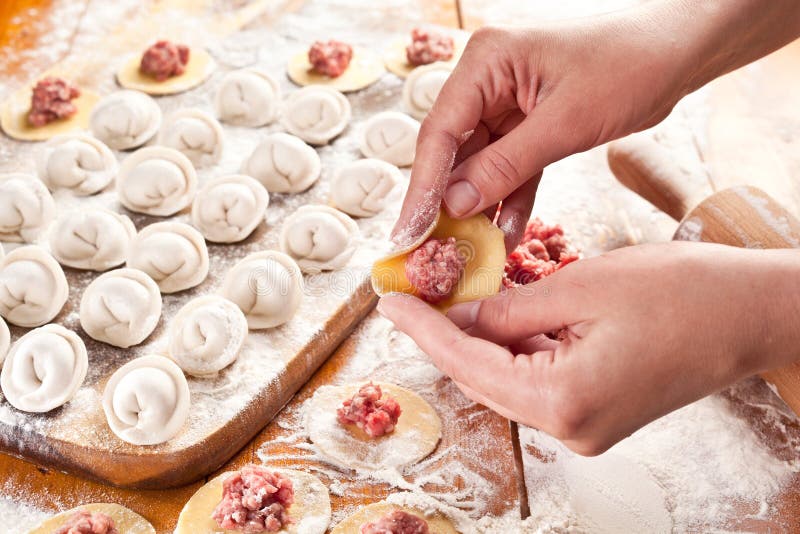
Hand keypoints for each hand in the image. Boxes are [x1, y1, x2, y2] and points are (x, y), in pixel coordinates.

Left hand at [377, 242, 799, 454]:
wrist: (751, 314)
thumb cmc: (682, 294)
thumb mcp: (582, 286)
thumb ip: (510, 306)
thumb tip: (462, 314)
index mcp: (563, 401)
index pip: (468, 364)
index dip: (424, 330)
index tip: (389, 303)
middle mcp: (570, 428)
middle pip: (484, 378)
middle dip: (448, 335)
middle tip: (412, 297)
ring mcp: (585, 426)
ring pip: (509, 379)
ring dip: (481, 340)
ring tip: (449, 298)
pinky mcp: (596, 412)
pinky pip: (538, 379)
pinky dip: (515, 348)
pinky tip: (499, 314)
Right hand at [392, 9, 696, 250]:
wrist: (679, 50)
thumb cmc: (630, 66)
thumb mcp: (566, 123)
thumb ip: (506, 165)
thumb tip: (454, 204)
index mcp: (486, 62)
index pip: (440, 131)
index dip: (423, 186)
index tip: (411, 232)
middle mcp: (488, 80)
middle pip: (453, 150)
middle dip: (447, 201)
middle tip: (433, 251)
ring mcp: (508, 101)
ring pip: (480, 163)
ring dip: (480, 206)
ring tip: (470, 250)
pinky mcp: (530, 122)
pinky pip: (512, 167)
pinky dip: (512, 198)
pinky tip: (506, 233)